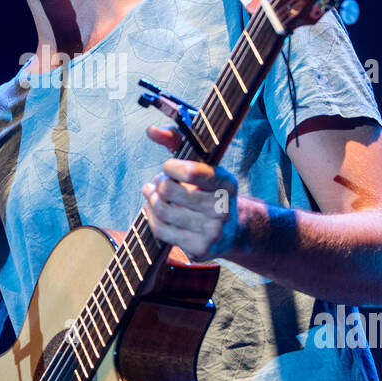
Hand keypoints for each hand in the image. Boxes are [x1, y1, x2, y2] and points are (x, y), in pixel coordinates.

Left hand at [141, 125, 239, 261]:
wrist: (231, 231)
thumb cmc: (209, 189)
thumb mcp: (202, 162)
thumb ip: (178, 139)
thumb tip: (151, 130)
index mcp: (226, 184)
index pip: (192, 172)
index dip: (171, 166)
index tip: (169, 166)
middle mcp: (222, 209)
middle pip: (169, 191)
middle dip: (158, 182)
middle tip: (159, 181)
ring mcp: (211, 232)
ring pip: (162, 211)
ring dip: (150, 199)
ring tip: (152, 192)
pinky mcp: (199, 249)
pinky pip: (161, 231)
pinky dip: (151, 217)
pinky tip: (153, 209)